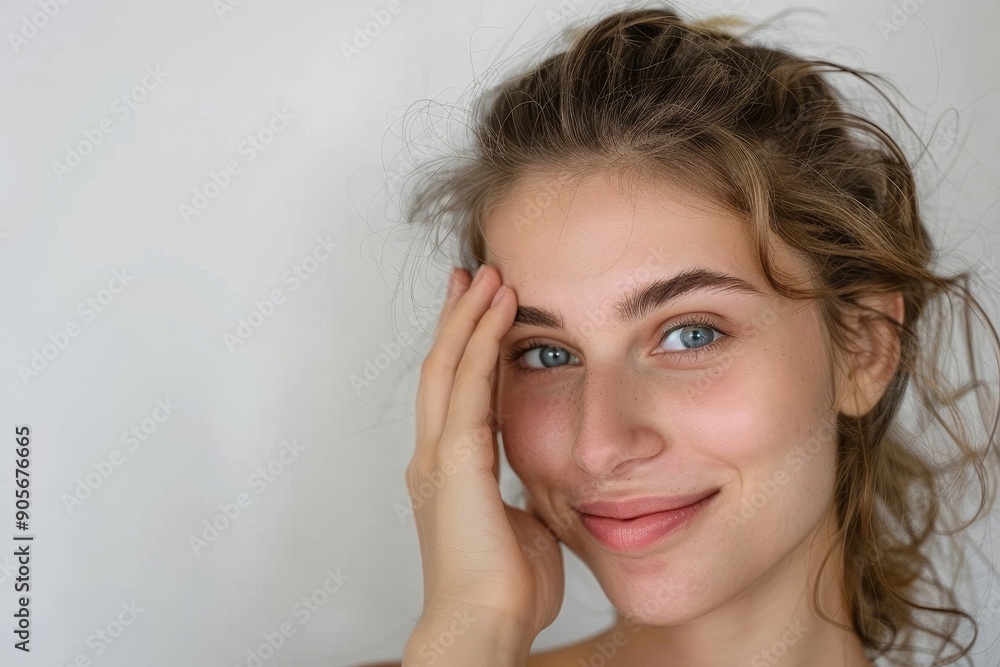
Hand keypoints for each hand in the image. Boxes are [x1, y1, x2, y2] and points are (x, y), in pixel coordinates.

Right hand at [405, 264, 565, 643]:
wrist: (483, 623)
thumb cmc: (504, 589)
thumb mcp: (523, 526)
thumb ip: (526, 496)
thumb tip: (545, 487)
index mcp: (450, 471)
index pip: (456, 394)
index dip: (465, 349)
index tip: (480, 313)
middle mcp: (435, 455)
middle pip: (441, 369)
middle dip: (457, 319)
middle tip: (472, 276)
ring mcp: (439, 454)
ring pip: (449, 366)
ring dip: (468, 318)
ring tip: (487, 276)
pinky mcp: (455, 458)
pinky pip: (468, 385)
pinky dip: (481, 343)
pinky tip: (497, 311)